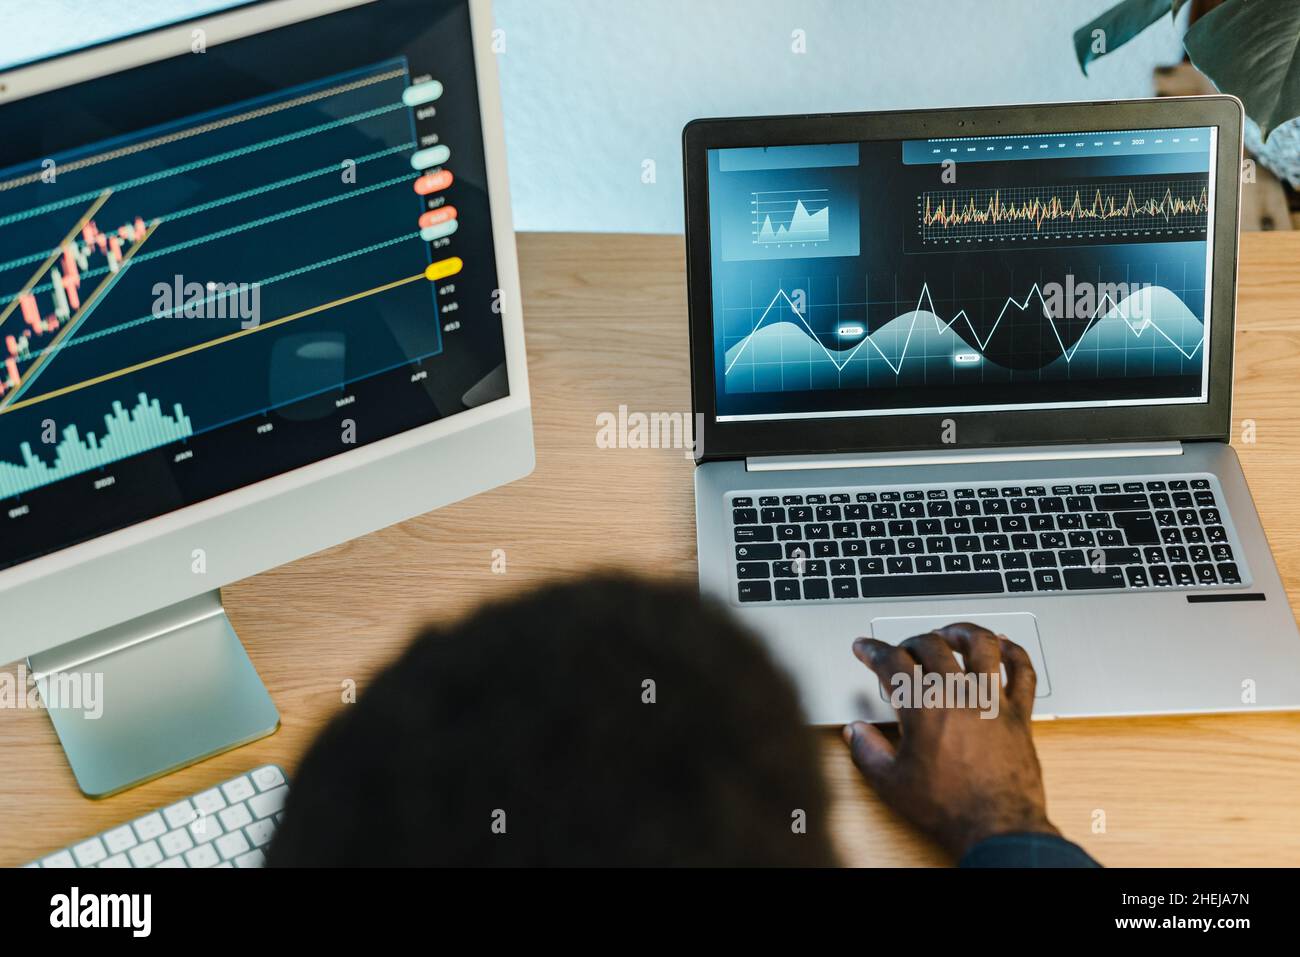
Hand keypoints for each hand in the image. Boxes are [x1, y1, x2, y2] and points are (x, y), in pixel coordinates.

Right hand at [842, 622, 1058, 857]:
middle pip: (932, 644)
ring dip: (961, 631)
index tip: (864, 647)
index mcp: (924, 708)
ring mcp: (992, 700)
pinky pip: (1023, 671)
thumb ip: (867, 751)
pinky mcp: (1019, 713)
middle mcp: (959, 694)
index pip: (891, 661)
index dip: (871, 649)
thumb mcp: (892, 783)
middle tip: (903, 649)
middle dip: (911, 640)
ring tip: (950, 632)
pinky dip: (1015, 652)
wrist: (996, 827)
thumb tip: (855, 732)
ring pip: (980, 644)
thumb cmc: (949, 807)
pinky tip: (1005, 646)